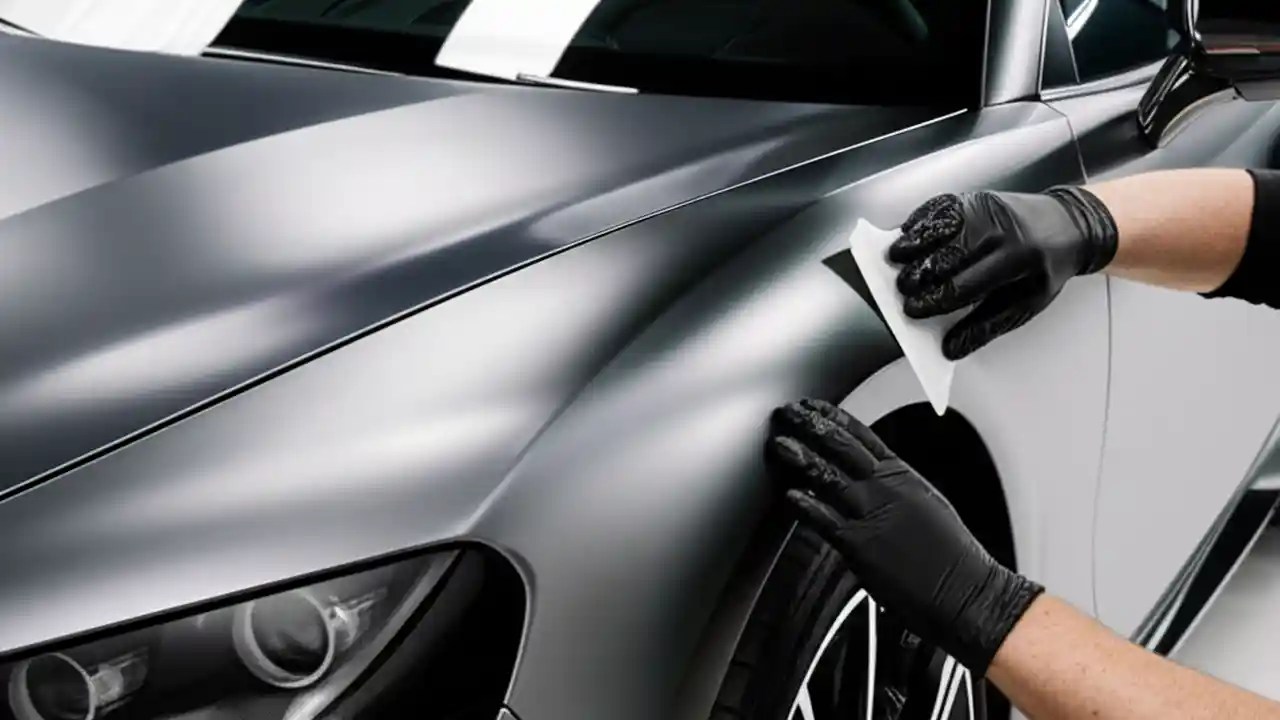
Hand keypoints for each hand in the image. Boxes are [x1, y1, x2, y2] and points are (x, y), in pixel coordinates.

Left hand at [767, 398, 1042, 673]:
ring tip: (780, 443)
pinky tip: (790, 494)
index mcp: (903, 477)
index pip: (863, 436)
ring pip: (829, 475)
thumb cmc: (952, 557)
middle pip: (842, 447)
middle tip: (789, 413)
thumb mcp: (927, 505)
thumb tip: (874, 480)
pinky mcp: (860, 544)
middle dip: (811, 426)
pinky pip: (824, 519)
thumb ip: (896, 489)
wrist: (968, 592)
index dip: (833, 418)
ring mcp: (873, 514)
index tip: (813, 406)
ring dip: (801, 456)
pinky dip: (805, 504)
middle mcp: (887, 489)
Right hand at [889, 187, 1117, 359]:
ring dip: (911, 245)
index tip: (912, 312)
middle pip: (944, 256)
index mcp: (1016, 262)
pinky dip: (918, 222)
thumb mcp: (1027, 303)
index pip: (962, 286)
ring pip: (936, 228)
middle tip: (900, 291)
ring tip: (892, 261)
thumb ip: (986, 327)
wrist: (1067, 224)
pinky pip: (938, 208)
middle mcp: (998, 231)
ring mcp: (983, 209)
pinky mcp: (973, 197)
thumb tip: (951, 348)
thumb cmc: (1045, 266)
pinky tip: (906, 236)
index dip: (933, 301)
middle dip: (917, 276)